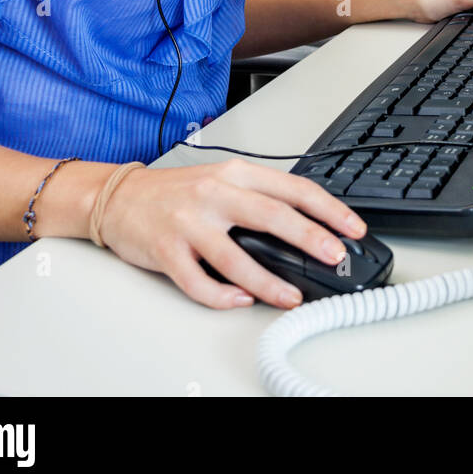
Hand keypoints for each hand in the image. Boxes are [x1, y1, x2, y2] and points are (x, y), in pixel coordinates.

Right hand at [97, 160, 365, 310]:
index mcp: (235, 173)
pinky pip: (199, 281)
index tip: (352, 227)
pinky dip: (222, 296)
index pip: (292, 187)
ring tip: (291, 297)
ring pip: (236, 256)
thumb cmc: (176, 191)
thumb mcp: (222, 180)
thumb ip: (258, 198)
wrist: (119, 196)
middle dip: (310, 238)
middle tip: (335, 257)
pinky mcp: (166, 249)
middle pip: (272, 216)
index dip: (327, 208)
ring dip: (269, 281)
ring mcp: (190, 221)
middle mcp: (215, 192)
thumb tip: (306, 227)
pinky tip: (239, 300)